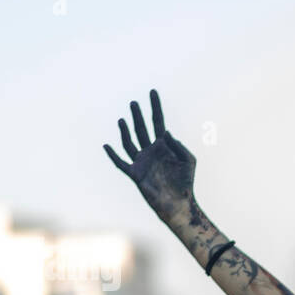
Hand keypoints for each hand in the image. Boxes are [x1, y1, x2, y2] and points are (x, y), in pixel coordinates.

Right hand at [103, 89, 196, 222]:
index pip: (158, 122)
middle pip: (142, 129)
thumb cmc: (186, 182)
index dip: (156, 107)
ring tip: (123, 120)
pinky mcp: (135, 174)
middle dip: (138, 116)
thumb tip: (166, 132)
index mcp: (164, 146)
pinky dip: (113, 155)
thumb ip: (179, 145)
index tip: (153, 92)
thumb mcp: (188, 160)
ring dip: (125, 131)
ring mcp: (142, 161)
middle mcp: (151, 151)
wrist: (178, 203)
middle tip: (134, 103)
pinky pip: (121, 162)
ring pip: (129, 143)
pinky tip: (107, 146)